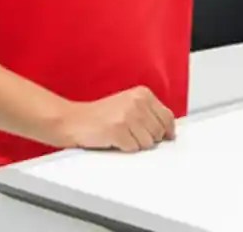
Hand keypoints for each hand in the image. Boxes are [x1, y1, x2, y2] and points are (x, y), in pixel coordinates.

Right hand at [57, 86, 176, 152]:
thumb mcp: (129, 105)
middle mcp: (137, 102)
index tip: (165, 137)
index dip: (167, 131)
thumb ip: (149, 114)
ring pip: (148, 143)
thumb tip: (169, 132)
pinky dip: (124, 148)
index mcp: (142, 94)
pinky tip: (114, 140)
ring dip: (136, 144)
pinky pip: (133, 149)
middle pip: (159, 132)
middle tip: (132, 134)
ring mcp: (128, 116)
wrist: (74, 120)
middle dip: (148, 139)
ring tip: (122, 135)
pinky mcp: (118, 130)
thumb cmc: (100, 116)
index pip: (168, 117)